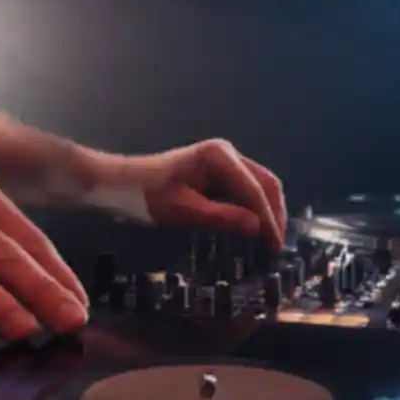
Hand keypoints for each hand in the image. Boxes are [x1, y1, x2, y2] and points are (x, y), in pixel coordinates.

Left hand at [119, 139, 286, 249]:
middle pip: (265, 183)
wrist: (123, 184)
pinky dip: (255, 207)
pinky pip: (246, 188)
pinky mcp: (219, 171)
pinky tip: (255, 228)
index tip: (275, 246)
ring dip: (268, 211)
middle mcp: (227, 153)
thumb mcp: (183, 211)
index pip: (254, 190)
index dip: (268, 220)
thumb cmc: (147, 197)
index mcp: (219, 157)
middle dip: (275, 214)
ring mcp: (224, 160)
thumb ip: (222, 217)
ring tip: (270, 240)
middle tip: (276, 246)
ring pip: (259, 185)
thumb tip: (257, 227)